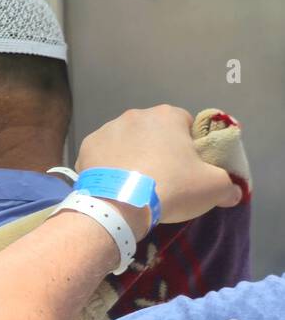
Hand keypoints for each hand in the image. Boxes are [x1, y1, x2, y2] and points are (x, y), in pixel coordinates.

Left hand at [76, 105, 241, 224]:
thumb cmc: (172, 187)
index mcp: (167, 116)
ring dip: (132, 156)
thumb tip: (233, 191)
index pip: (186, 124)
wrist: (121, 203)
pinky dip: (110, 166)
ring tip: (137, 183)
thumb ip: (228, 185)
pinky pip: (104, 155)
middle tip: (165, 177)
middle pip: (154, 132)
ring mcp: (107, 129)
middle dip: (160, 149)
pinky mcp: (86, 147)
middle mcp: (135, 115)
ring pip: (127, 141)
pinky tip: (116, 184)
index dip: (190, 145)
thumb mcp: (214, 187)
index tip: (190, 166)